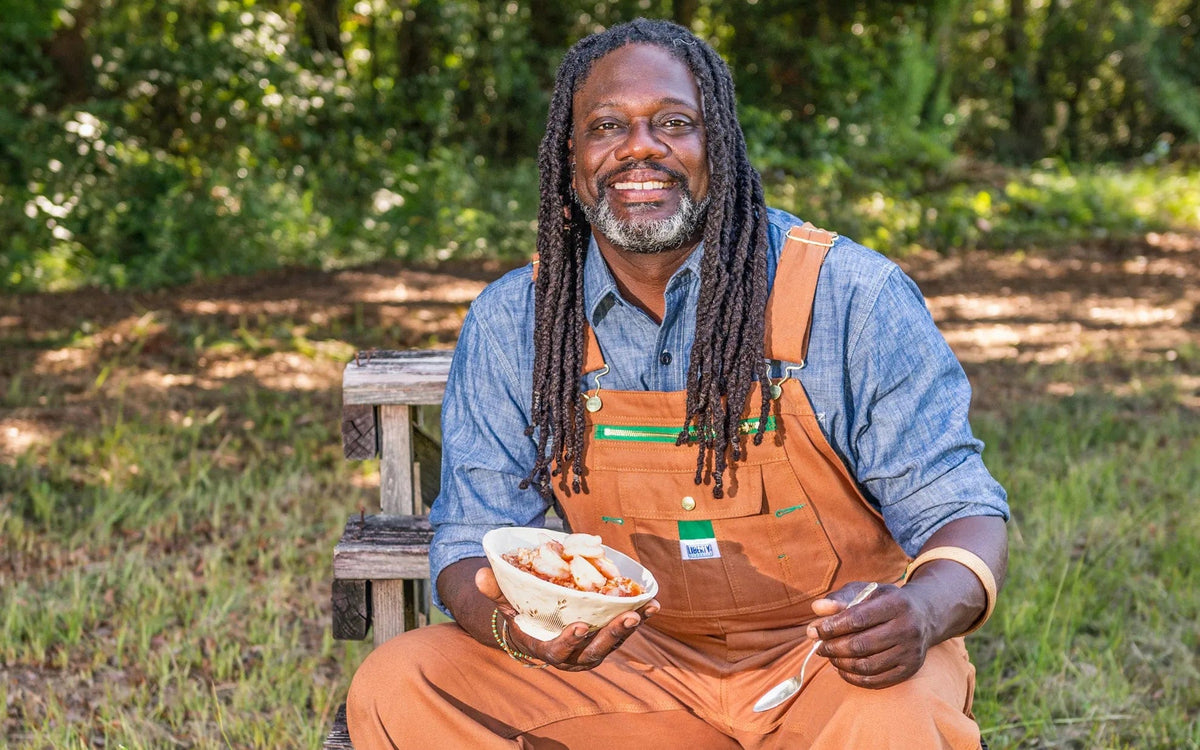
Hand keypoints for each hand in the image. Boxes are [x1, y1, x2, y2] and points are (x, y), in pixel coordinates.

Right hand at [475, 566, 659, 671]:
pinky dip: (639, 618)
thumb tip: (481, 574)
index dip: (569, 643)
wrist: (535, 628)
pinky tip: (653, 604)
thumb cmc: (519, 613)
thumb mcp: (504, 602)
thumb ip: (495, 591)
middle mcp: (571, 656)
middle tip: (627, 618)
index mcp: (544, 649)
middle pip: (594, 652)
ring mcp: (590, 649)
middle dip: (612, 636)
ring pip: (613, 643)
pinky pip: (623, 631)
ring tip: (646, 609)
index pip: (557, 653)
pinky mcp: (604, 638)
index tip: (580, 627)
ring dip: (630, 627)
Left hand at [805, 582, 934, 688]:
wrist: (923, 615)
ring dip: (841, 663)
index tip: (815, 631)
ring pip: (867, 665)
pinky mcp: (910, 669)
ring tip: (830, 656)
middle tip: (819, 647)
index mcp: (896, 603)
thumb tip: (816, 608)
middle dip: (833, 647)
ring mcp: (911, 651)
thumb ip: (840, 599)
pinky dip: (853, 677)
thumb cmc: (885, 601)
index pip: (858, 618)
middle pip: (861, 645)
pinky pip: (876, 680)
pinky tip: (842, 668)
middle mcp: (908, 628)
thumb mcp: (865, 592)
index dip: (832, 627)